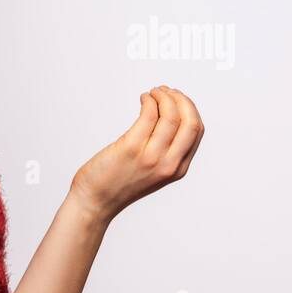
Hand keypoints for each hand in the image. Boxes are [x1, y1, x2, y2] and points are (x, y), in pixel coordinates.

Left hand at [70, 85, 203, 223]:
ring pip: (171, 115)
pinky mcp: (131, 148)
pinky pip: (148, 115)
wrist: (95, 201)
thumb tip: (171, 118)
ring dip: (164, 96)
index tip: (178, 99)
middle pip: (190, 121)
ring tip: (153, 93)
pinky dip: (149, 101)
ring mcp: (151, 157)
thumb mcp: (154, 173)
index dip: (190, 109)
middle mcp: (168, 164)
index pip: (197, 131)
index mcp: (178, 169)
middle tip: (166, 91)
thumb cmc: (119, 184)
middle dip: (182, 100)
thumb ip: (166, 153)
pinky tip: (144, 98)